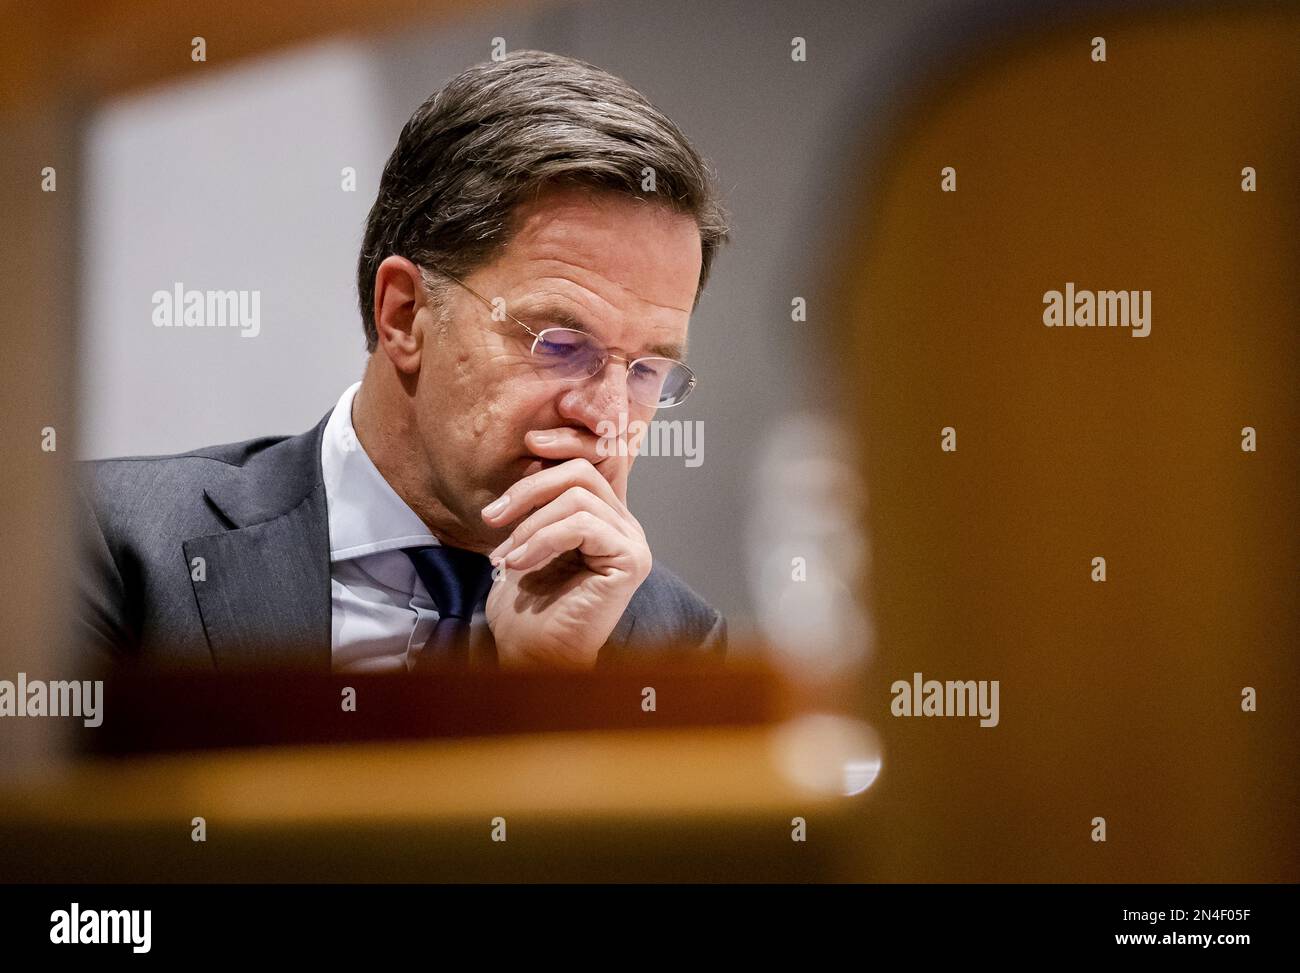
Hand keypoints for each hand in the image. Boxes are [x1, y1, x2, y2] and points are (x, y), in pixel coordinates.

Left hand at [481, 428, 650, 668]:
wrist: (532, 654)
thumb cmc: (527, 606)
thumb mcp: (526, 538)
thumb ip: (541, 499)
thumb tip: (535, 449)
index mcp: (605, 517)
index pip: (592, 461)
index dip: (565, 443)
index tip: (529, 444)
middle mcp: (626, 525)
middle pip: (582, 472)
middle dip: (529, 489)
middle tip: (491, 518)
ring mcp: (633, 542)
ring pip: (578, 498)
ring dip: (529, 525)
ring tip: (505, 557)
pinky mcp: (631, 560)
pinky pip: (582, 525)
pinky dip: (542, 540)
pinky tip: (519, 564)